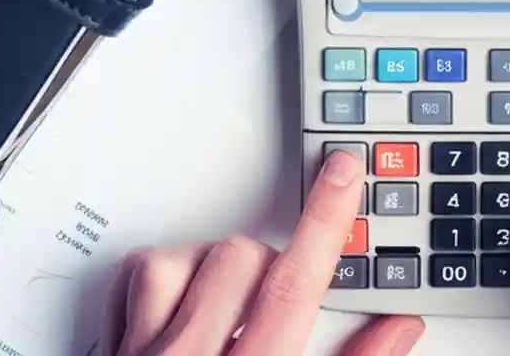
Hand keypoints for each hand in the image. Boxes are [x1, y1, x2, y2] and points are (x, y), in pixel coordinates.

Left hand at [102, 150, 422, 355]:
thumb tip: (399, 330)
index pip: (293, 282)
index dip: (326, 220)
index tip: (342, 171)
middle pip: (240, 262)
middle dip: (271, 263)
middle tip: (281, 294)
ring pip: (178, 261)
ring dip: (212, 268)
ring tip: (228, 300)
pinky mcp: (110, 355)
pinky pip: (132, 283)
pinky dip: (159, 280)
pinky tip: (178, 303)